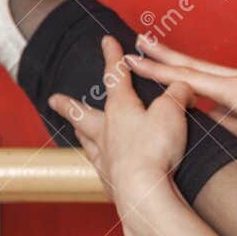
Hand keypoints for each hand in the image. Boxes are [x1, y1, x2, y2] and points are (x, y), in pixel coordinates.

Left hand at [49, 35, 191, 201]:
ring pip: (87, 141)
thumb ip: (177, 94)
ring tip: (75, 128)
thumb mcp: (173, 112)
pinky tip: (101, 164)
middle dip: (70, 105)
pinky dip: (99, 162)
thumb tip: (182, 87)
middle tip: (54, 99)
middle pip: (83, 114)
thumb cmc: (155, 150)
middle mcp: (107, 132)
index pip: (115, 77)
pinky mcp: (112, 182)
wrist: (144, 193)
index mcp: (121, 109)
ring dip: (80, 132)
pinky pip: (100, 167)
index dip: (112, 57)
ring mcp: (106, 158)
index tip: (106, 41)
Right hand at [125, 36, 236, 155]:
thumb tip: (200, 117)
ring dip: (181, 62)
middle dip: (164, 54)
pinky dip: (200, 74)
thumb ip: (225, 126)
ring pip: (207, 68)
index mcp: (236, 91)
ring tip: (157, 54)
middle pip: (195, 64)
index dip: (157, 71)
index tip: (132, 61)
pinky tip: (193, 80)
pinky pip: (221, 77)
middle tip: (137, 42)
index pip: (188, 79)